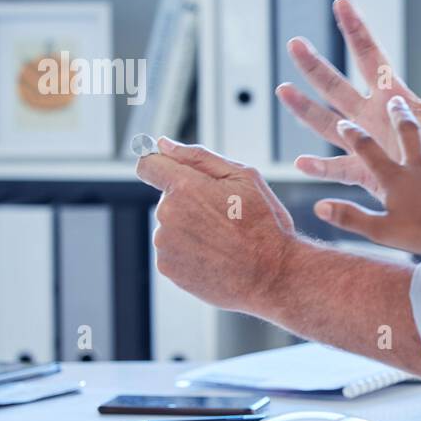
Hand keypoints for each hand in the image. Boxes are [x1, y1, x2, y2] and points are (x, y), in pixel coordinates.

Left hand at [135, 137, 302, 316]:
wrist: (272, 275)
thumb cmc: (263, 225)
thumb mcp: (244, 178)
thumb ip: (199, 157)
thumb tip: (164, 145)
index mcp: (185, 187)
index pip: (148, 165)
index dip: (160, 165)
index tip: (171, 173)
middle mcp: (168, 214)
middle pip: (167, 199)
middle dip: (189, 202)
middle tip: (224, 217)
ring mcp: (165, 243)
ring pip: (170, 226)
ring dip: (189, 228)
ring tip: (223, 241)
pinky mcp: (167, 267)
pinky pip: (172, 250)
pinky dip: (189, 251)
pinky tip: (215, 256)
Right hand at [277, 0, 420, 201]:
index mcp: (398, 98)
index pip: (373, 58)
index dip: (357, 31)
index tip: (341, 3)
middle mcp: (376, 118)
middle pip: (338, 87)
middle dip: (316, 67)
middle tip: (294, 43)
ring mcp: (370, 146)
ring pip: (328, 124)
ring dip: (306, 109)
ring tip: (283, 90)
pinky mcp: (370, 175)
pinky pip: (341, 170)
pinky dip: (321, 168)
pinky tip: (301, 162)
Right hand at [313, 96, 420, 254]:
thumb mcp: (379, 229)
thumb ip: (350, 217)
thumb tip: (319, 207)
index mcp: (395, 177)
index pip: (368, 151)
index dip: (354, 137)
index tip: (343, 123)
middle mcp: (419, 167)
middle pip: (408, 133)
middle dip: (400, 115)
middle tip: (395, 100)